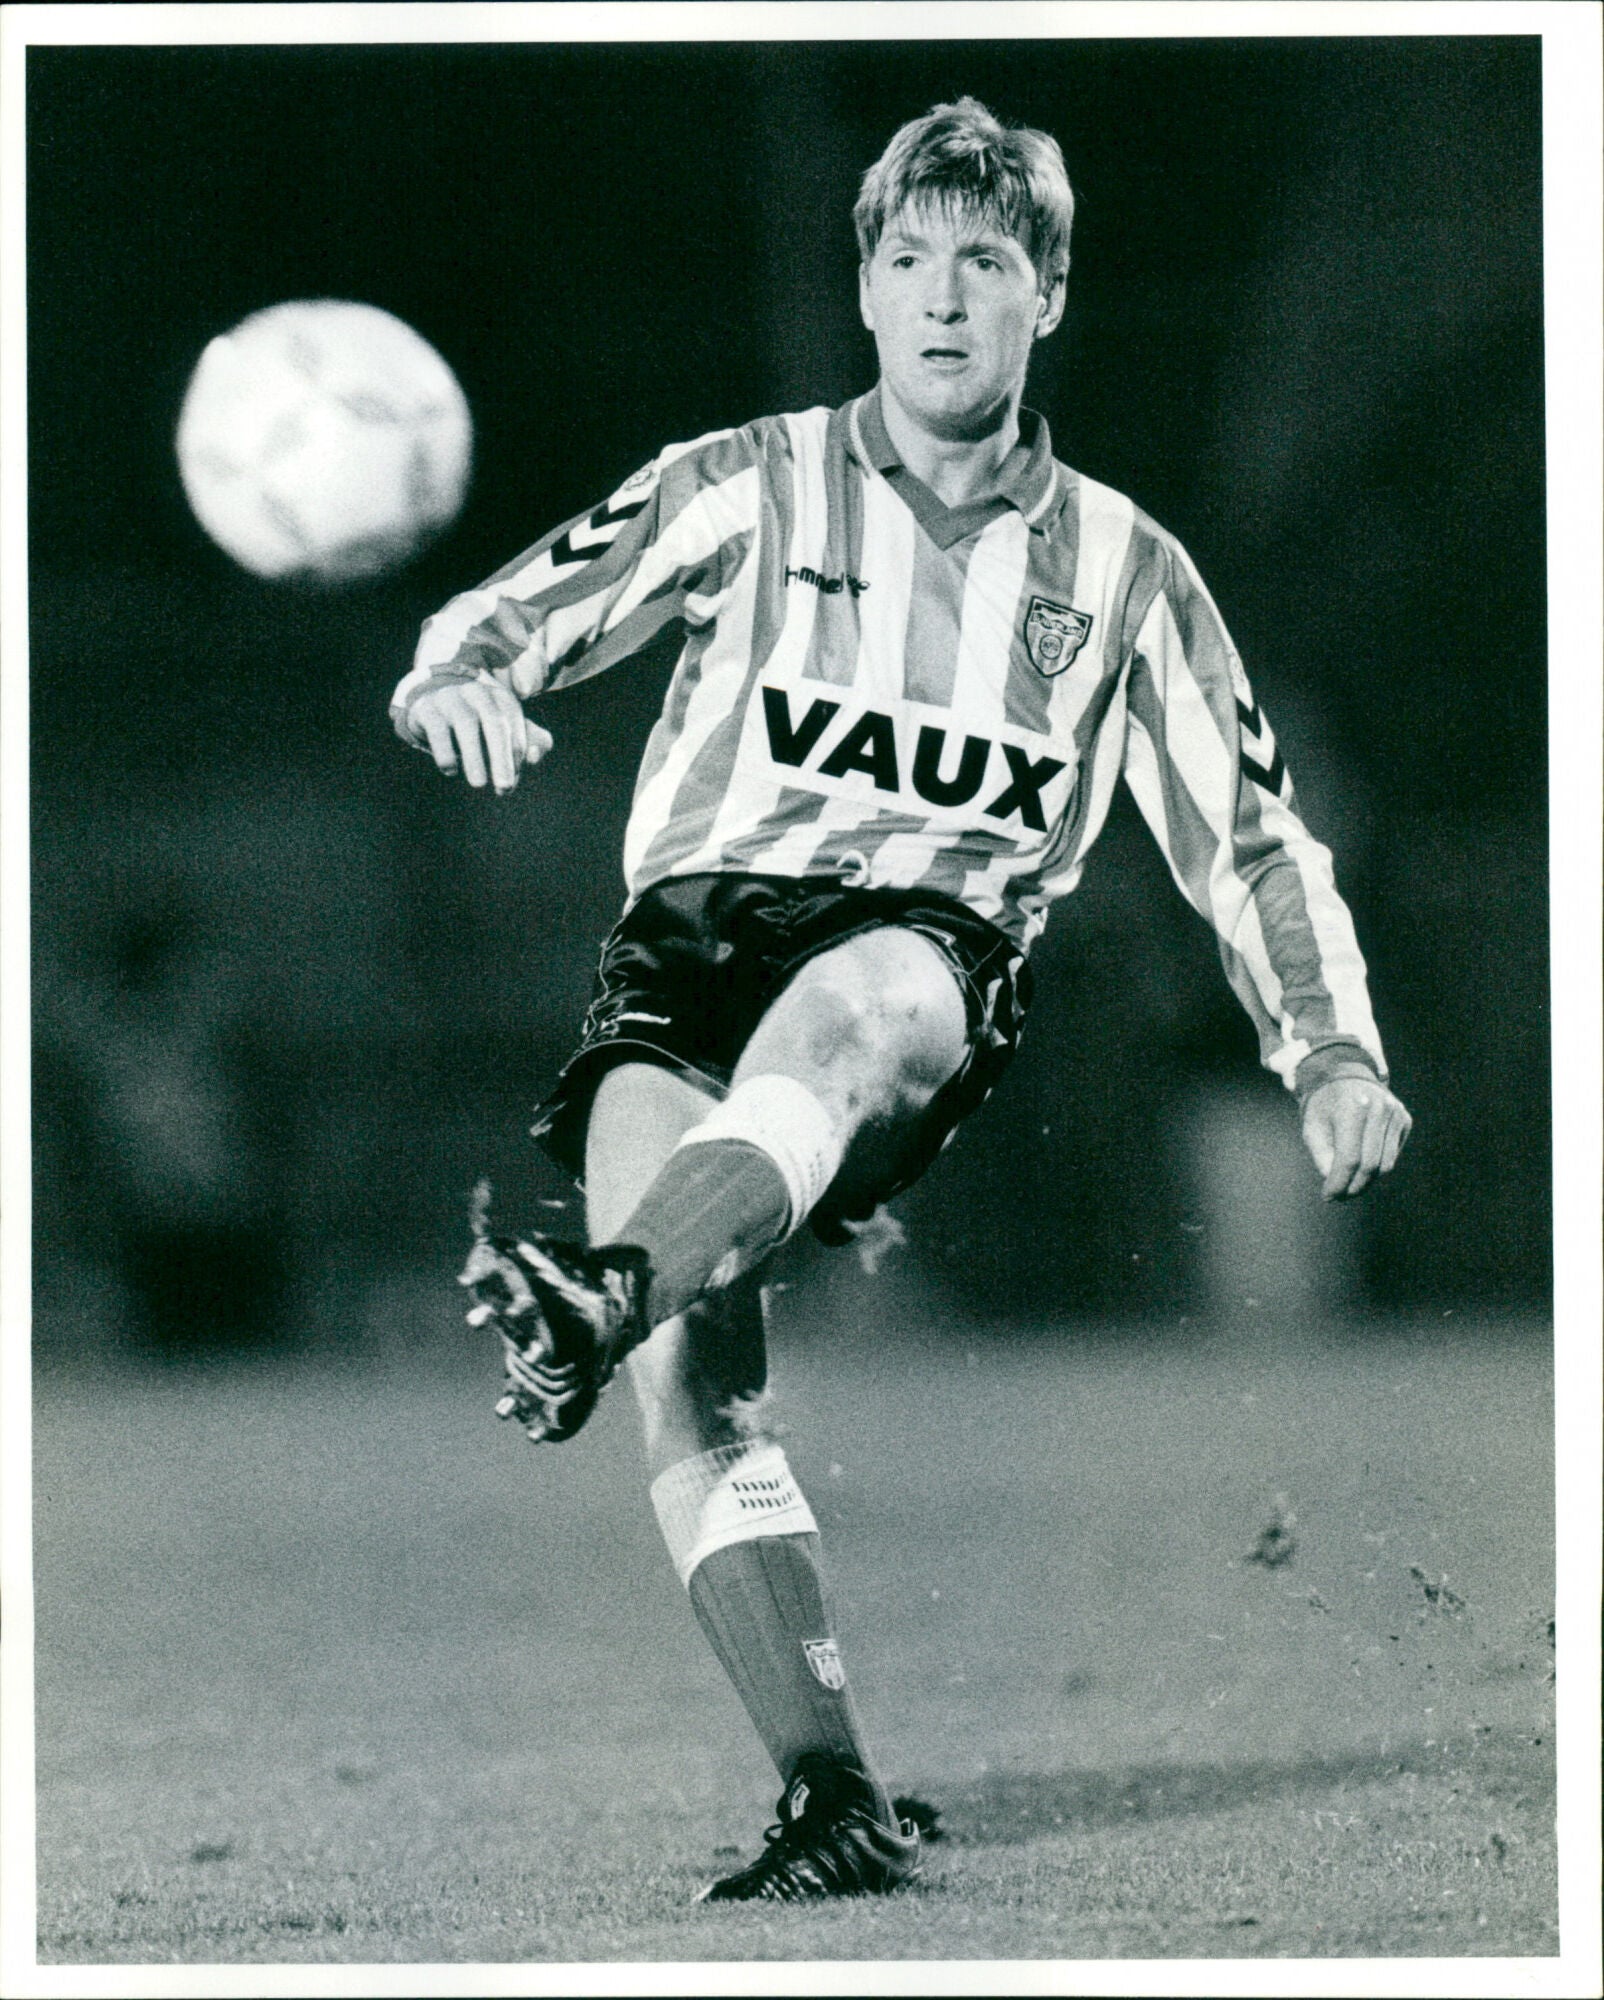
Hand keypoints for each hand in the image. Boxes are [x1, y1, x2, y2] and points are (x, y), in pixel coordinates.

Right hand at [410, 679, 552, 793]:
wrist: (430, 700)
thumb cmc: (477, 722)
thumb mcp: (505, 729)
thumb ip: (531, 743)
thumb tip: (533, 758)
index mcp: (502, 697)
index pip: (515, 726)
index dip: (516, 756)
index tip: (510, 783)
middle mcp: (478, 692)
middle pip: (496, 723)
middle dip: (502, 757)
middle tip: (505, 787)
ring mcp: (451, 698)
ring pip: (466, 724)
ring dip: (474, 757)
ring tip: (479, 784)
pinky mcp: (426, 708)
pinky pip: (437, 731)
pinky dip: (445, 752)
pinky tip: (450, 770)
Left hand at [1301, 1076, 1411, 1200]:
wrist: (1344, 1077)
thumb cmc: (1323, 1106)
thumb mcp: (1312, 1129)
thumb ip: (1322, 1157)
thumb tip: (1336, 1185)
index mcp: (1352, 1107)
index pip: (1349, 1158)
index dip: (1339, 1183)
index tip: (1329, 1197)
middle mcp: (1379, 1108)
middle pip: (1370, 1165)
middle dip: (1353, 1187)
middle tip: (1340, 1197)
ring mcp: (1396, 1113)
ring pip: (1385, 1164)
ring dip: (1367, 1181)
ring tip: (1349, 1186)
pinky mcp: (1405, 1119)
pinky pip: (1392, 1155)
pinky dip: (1377, 1166)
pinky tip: (1361, 1165)